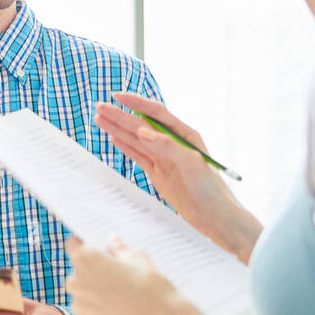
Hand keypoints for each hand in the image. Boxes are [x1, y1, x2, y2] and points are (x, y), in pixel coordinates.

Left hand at [64, 237, 198, 314]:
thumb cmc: (152, 286)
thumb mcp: (138, 258)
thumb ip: (119, 248)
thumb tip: (112, 240)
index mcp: (85, 260)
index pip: (72, 244)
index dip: (83, 243)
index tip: (94, 246)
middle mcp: (76, 282)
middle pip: (78, 269)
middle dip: (92, 268)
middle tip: (114, 271)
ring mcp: (80, 305)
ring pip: (83, 291)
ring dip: (94, 289)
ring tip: (120, 292)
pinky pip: (90, 310)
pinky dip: (100, 308)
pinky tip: (120, 308)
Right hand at [95, 92, 260, 263]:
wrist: (215, 217)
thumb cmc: (211, 189)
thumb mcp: (192, 164)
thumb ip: (168, 146)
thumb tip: (144, 132)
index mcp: (184, 135)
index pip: (156, 113)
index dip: (137, 103)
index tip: (117, 96)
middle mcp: (173, 144)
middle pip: (141, 125)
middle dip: (120, 116)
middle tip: (100, 107)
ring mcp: (164, 159)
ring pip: (136, 140)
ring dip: (118, 129)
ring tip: (99, 119)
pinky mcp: (159, 174)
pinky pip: (138, 156)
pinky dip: (125, 147)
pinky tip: (113, 137)